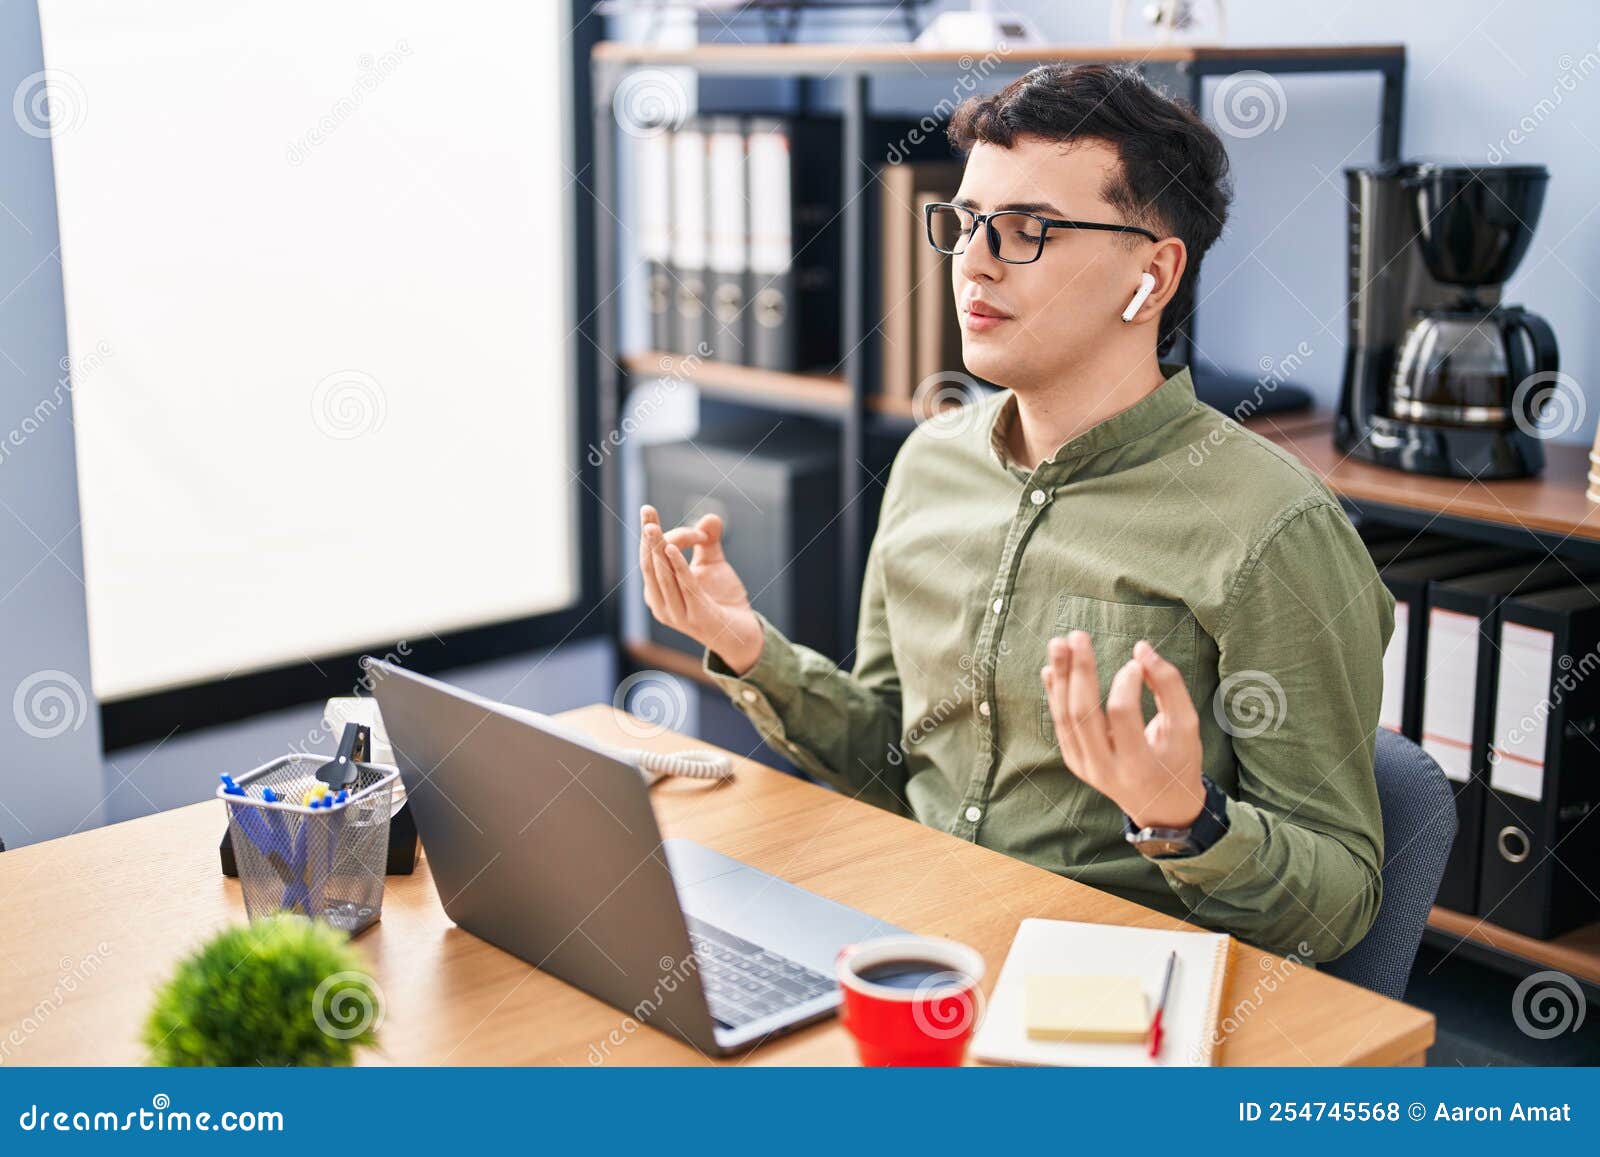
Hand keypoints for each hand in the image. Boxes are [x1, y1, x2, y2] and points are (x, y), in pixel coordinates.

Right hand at [639, 504, 763, 674]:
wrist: (741, 635)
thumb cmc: (722, 601)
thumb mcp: (712, 566)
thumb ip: (708, 542)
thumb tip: (711, 517)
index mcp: (658, 593)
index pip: (650, 559)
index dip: (658, 536)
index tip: (673, 520)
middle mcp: (660, 605)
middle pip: (649, 565)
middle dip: (647, 537)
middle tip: (646, 511)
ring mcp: (676, 613)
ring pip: (662, 575)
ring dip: (657, 548)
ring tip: (652, 526)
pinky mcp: (696, 616)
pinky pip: (683, 586)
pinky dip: (676, 565)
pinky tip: (671, 547)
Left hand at [1041, 632, 1204, 829]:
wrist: (1161, 807)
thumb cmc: (1179, 761)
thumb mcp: (1187, 727)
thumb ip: (1169, 686)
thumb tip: (1141, 648)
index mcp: (1139, 765)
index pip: (1122, 716)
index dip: (1126, 683)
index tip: (1135, 663)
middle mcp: (1105, 769)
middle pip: (1082, 714)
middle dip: (1079, 671)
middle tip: (1078, 636)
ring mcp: (1085, 768)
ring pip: (1065, 717)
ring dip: (1060, 677)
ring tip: (1058, 643)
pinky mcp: (1074, 762)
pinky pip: (1060, 724)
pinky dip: (1055, 695)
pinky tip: (1051, 669)